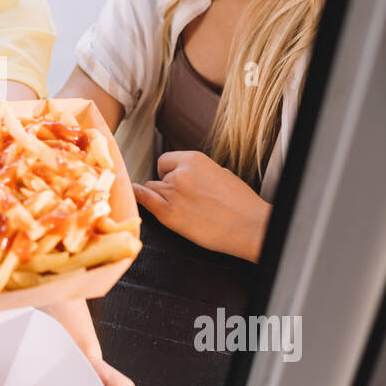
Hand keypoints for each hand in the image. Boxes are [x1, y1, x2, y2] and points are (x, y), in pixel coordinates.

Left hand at [132, 151, 270, 262]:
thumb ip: (196, 171)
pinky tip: (135, 196)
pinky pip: (144, 200)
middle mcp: (180, 173)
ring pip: (152, 190)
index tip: (171, 179)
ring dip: (160, 197)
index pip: (166, 161)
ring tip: (178, 208)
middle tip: (182, 200)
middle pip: (159, 177)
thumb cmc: (240, 203)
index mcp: (194, 159)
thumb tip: (181, 173)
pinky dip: (140, 198)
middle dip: (166, 186)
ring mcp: (172, 193)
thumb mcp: (218, 173)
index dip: (168, 172)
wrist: (250, 226)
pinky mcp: (168, 214)